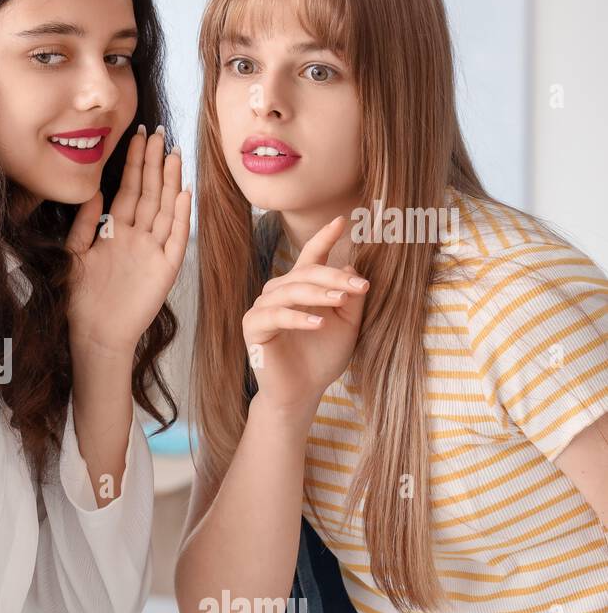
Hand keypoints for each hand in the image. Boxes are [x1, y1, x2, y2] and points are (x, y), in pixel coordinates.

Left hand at [65, 125, 191, 356]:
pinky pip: (176, 239)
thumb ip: (84, 224)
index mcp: (116, 232)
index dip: (134, 163)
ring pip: (165, 209)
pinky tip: (184, 193)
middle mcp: (138, 237)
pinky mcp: (165, 269)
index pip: (129, 189)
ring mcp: (153, 251)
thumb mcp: (74, 255)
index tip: (135, 135)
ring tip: (174, 153)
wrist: (94, 334)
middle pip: (150, 192)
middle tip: (159, 132)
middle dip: (154, 162)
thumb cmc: (81, 299)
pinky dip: (181, 217)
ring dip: (171, 181)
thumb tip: (93, 191)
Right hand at [242, 216, 368, 413]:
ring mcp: (263, 309)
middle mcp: (278, 293)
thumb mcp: (347, 325)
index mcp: (300, 289)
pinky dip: (298, 317)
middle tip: (359, 285)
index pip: (311, 258)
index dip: (324, 238)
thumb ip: (350, 298)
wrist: (302, 392)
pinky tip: (318, 323)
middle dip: (333, 276)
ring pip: (290, 290)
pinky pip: (275, 315)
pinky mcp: (253, 327)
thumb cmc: (322, 358)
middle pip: (304, 272)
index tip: (342, 221)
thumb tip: (351, 266)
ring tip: (342, 300)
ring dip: (318, 293)